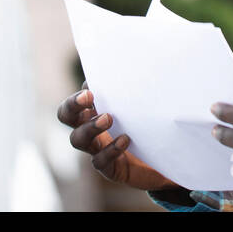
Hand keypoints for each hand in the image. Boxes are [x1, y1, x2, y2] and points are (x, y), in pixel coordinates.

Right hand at [56, 82, 176, 191]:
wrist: (167, 158)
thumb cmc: (152, 125)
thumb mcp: (144, 104)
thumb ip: (134, 89)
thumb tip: (132, 64)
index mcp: (97, 111)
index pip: (76, 100)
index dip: (78, 94)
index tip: (92, 87)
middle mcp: (92, 129)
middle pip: (66, 116)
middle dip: (72, 105)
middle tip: (88, 97)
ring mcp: (98, 149)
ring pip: (77, 139)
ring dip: (90, 127)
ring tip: (108, 118)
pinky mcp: (110, 168)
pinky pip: (100, 161)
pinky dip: (109, 150)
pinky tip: (125, 140)